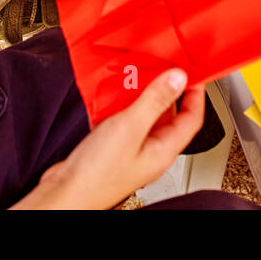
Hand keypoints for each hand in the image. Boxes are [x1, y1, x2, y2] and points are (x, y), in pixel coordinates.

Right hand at [15, 69, 206, 209]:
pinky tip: (109, 94)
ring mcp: (131, 149)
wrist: (65, 192)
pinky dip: (118, 104)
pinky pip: (122, 119)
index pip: (192, 118)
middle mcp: (150, 151)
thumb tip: (178, 79)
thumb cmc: (97, 174)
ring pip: (143, 115)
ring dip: (138, 95)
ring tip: (133, 75)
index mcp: (163, 150)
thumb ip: (155, 100)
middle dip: (164, 89)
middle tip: (160, 67)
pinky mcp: (113, 147)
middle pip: (168, 115)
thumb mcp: (130, 127)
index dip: (196, 93)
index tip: (193, 72)